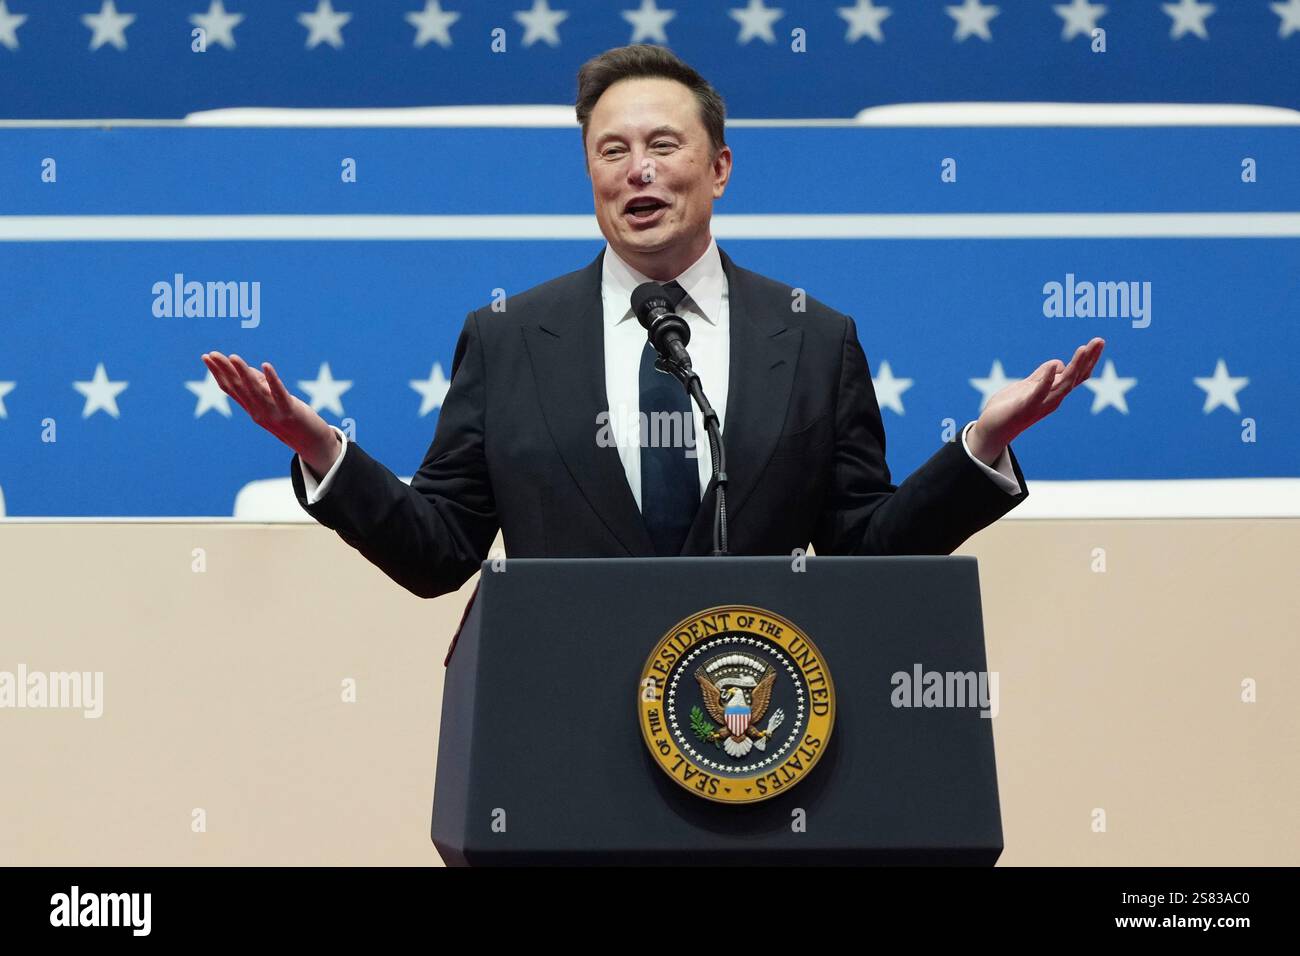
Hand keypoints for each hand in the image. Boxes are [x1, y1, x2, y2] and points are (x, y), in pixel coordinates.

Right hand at [201, 352, 340, 475]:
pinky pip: (279, 393)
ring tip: (233, 357)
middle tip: (212, 354)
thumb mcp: (274, 402)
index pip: (230, 388)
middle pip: (238, 388)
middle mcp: (258, 412)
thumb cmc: (293, 419)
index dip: (218, 373)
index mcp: (252, 409)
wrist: (312, 444)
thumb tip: (249, 369)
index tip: (206, 357)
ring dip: (244, 372)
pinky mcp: (290, 412)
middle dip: (224, 370)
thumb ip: (262, 387)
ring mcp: (273, 413)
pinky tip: (266, 365)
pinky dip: (272, 379)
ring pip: (255, 390)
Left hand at [967, 337, 1104, 464]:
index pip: (1077, 375)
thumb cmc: (1009, 407)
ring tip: (1083, 348)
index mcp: (1054, 392)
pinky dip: (1048, 379)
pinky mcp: (1026, 406)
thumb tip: (1058, 363)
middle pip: (1076, 378)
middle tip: (1100, 340)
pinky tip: (1054, 366)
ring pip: (1064, 384)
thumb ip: (1042, 375)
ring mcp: (1041, 403)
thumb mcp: (1027, 386)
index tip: (1099, 342)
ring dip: (1075, 366)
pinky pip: (1040, 392)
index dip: (1089, 359)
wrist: (991, 430)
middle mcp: (1052, 399)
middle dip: (1088, 359)